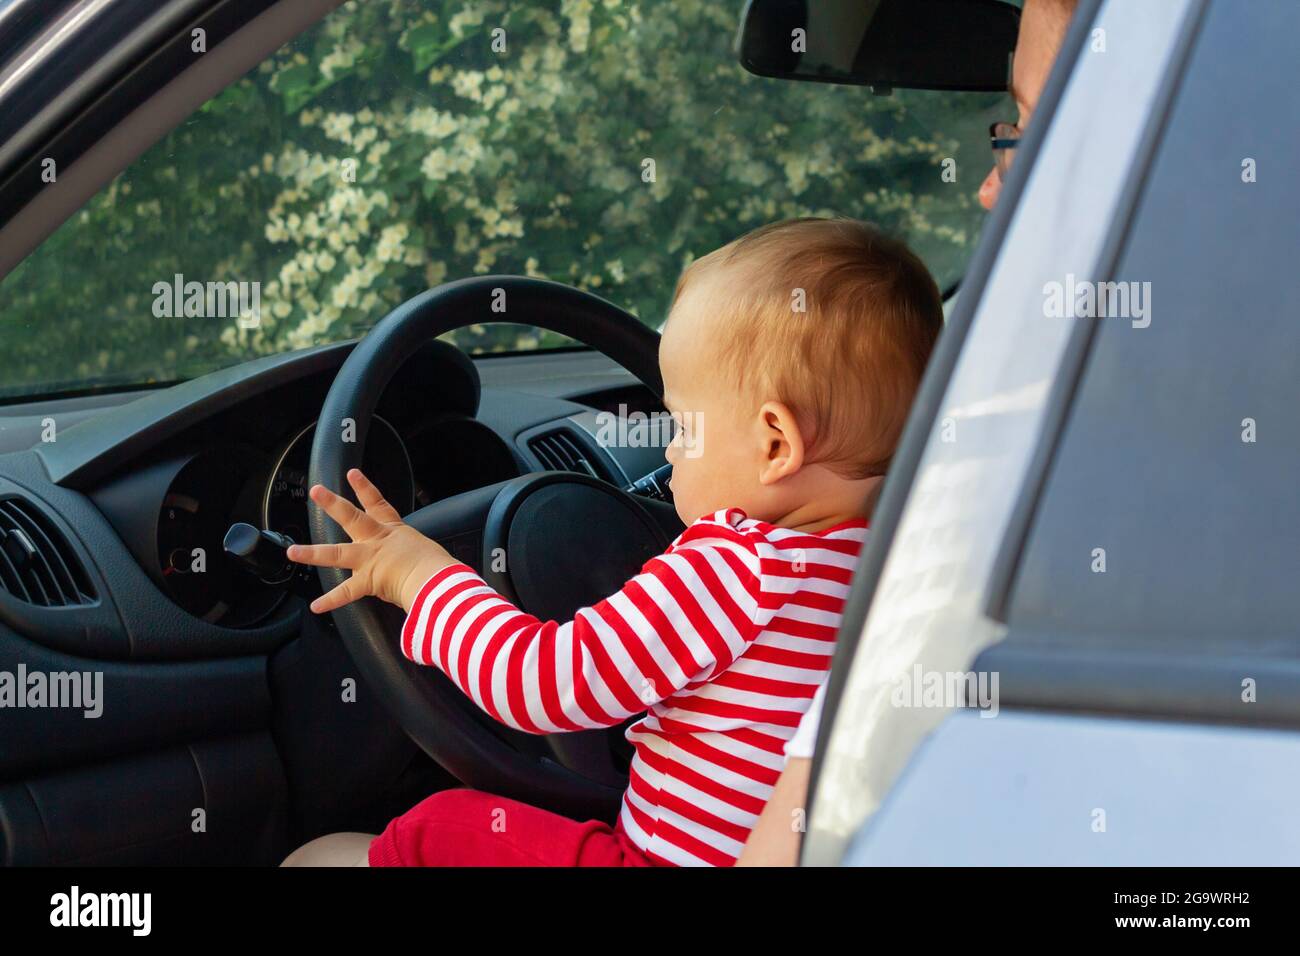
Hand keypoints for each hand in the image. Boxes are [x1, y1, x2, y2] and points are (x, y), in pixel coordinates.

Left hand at [287, 468, 458, 613]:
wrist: (436, 579)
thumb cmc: (439, 567)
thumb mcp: (427, 552)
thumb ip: (417, 556)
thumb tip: (425, 566)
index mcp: (395, 532)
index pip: (378, 504)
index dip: (364, 488)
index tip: (352, 474)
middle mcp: (378, 542)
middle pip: (352, 518)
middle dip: (333, 504)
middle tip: (316, 491)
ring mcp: (370, 559)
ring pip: (336, 553)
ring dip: (312, 553)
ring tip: (293, 551)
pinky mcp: (368, 581)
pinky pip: (346, 593)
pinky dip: (331, 601)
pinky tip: (316, 606)